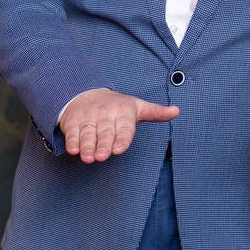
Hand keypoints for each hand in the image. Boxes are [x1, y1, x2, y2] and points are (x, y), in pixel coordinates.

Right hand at [59, 88, 178, 163]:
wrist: (85, 92)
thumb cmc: (116, 106)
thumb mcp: (137, 107)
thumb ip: (156, 112)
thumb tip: (177, 111)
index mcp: (123, 112)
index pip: (124, 128)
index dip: (122, 139)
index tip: (120, 149)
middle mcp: (106, 114)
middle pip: (105, 133)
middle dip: (103, 145)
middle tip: (102, 156)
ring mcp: (88, 118)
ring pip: (88, 134)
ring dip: (87, 146)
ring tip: (88, 158)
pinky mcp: (73, 121)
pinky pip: (73, 132)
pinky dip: (72, 141)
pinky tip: (73, 149)